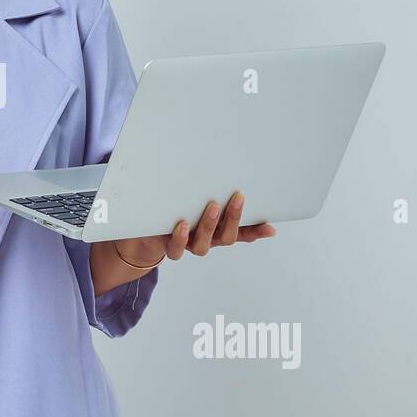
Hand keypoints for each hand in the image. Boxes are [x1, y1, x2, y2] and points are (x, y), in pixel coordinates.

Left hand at [114, 190, 275, 264]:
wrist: (146, 231)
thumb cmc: (177, 209)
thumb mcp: (194, 197)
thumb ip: (211, 189)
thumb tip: (229, 167)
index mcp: (217, 229)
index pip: (242, 233)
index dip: (256, 231)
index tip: (270, 227)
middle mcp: (206, 239)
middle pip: (225, 237)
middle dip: (233, 217)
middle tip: (236, 197)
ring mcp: (188, 244)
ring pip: (202, 245)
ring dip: (208, 226)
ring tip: (212, 207)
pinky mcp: (169, 245)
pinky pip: (176, 249)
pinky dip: (180, 238)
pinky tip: (181, 225)